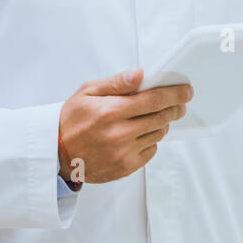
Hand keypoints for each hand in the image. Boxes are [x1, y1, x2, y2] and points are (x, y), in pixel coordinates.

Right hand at [57, 68, 189, 184]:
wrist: (55, 154)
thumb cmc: (71, 119)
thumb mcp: (87, 92)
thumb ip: (117, 83)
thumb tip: (140, 74)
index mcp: (110, 112)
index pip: (154, 100)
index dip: (175, 94)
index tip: (187, 91)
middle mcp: (119, 134)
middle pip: (161, 118)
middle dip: (174, 108)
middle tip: (180, 103)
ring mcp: (123, 153)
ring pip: (158, 134)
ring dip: (161, 123)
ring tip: (154, 117)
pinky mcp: (125, 168)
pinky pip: (151, 151)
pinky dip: (150, 140)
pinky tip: (139, 134)